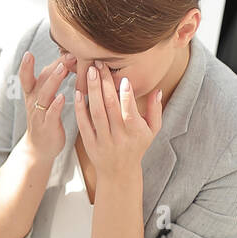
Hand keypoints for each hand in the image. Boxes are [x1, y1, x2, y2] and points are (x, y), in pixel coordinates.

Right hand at [18, 51, 67, 161]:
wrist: (40, 148)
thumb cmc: (45, 120)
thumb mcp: (43, 99)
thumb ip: (50, 82)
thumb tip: (63, 62)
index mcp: (32, 95)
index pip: (28, 76)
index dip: (26, 65)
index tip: (30, 52)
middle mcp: (33, 102)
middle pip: (39, 81)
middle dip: (52, 67)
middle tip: (67, 54)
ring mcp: (39, 114)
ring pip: (44, 94)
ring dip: (53, 80)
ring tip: (63, 68)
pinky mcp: (48, 126)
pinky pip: (51, 114)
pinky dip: (56, 105)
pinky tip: (63, 96)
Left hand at [74, 62, 162, 181]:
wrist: (118, 172)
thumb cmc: (137, 146)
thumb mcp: (152, 131)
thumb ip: (155, 110)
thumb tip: (157, 89)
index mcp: (136, 133)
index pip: (130, 112)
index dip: (126, 96)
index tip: (123, 78)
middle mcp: (119, 137)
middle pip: (110, 108)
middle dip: (105, 84)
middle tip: (100, 64)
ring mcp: (103, 140)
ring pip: (96, 113)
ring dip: (92, 91)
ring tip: (90, 72)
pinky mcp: (89, 143)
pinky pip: (84, 123)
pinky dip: (80, 108)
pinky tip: (78, 92)